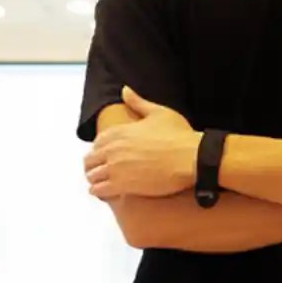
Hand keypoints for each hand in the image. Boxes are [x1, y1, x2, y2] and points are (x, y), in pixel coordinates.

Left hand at [84, 87, 200, 199]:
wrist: (191, 158)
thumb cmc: (179, 136)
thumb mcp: (159, 113)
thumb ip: (138, 102)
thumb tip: (125, 90)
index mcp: (119, 131)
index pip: (96, 142)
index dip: (99, 150)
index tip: (104, 156)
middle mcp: (113, 149)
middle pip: (90, 160)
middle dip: (94, 166)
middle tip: (101, 172)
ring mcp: (116, 167)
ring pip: (92, 176)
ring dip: (96, 179)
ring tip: (102, 183)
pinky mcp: (123, 185)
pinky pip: (99, 190)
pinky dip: (100, 191)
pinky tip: (106, 192)